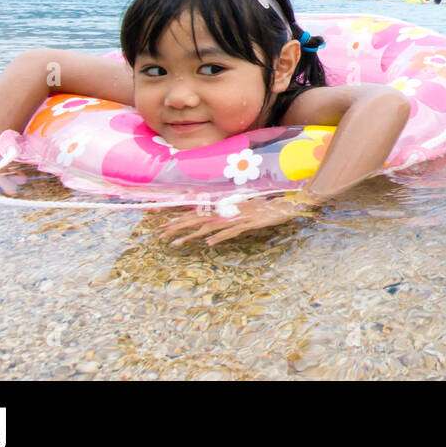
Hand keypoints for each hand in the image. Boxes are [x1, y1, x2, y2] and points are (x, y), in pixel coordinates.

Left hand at [160, 194, 318, 245]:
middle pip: (196, 219)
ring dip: (191, 235)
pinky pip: (230, 231)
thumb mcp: (244, 208)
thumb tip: (215, 225)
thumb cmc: (266, 205)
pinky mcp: (248, 223)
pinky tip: (207, 243)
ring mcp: (236, 217)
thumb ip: (229, 213)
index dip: (178, 217)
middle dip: (176, 227)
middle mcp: (226, 210)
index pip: (196, 211)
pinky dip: (218, 237)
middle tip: (159, 236)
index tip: (161, 223)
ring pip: (208, 226)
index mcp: (224, 206)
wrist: (286, 202)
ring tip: (175, 244)